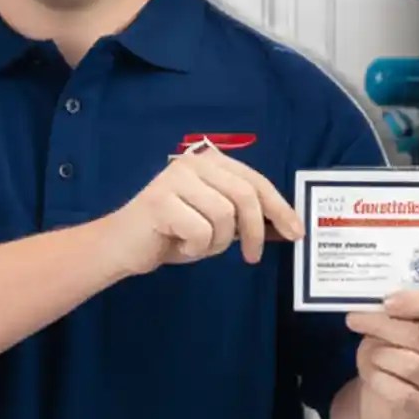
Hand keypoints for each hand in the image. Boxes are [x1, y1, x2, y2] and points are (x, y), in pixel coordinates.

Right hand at [103, 144, 303, 275]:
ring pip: (224, 217)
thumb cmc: (172, 232)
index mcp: (210, 161)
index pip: (256, 181)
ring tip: (198, 244)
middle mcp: (194, 162)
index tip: (296, 232)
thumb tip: (285, 224)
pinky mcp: (160, 201)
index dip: (280, 208)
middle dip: (255, 231)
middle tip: (252, 256)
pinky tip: (179, 244)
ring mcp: (175, 179)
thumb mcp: (216, 220)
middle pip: (246, 196)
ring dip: (217, 243)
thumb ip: (244, 215)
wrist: (123, 245)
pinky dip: (196, 248)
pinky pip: (200, 232)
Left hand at [345, 290, 418, 418]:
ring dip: (377, 355)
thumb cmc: (392, 354)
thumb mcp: (392, 328)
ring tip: (369, 356)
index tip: (387, 302)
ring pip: (405, 363)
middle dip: (380, 325)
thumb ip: (390, 315)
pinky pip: (395, 389)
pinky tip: (373, 377)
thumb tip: (370, 304)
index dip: (417, 303)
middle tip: (353, 319)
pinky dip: (376, 379)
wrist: (387, 401)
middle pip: (418, 336)